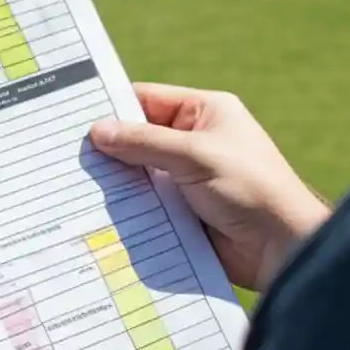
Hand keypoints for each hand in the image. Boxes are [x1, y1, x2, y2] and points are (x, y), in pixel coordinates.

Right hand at [89, 83, 330, 290]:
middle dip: (108, 146)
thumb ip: (144, 143)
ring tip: (73, 181)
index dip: (112, 107)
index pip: (146, 99)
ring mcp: (187, 176)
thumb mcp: (194, 155)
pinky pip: (145, 201)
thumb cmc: (250, 188)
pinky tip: (96, 208)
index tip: (72, 115)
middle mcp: (194, 141)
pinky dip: (126, 204)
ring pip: (138, 171)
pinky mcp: (182, 209)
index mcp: (205, 112)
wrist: (285, 249)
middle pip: (138, 137)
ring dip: (115, 179)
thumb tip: (97, 131)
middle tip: (65, 151)